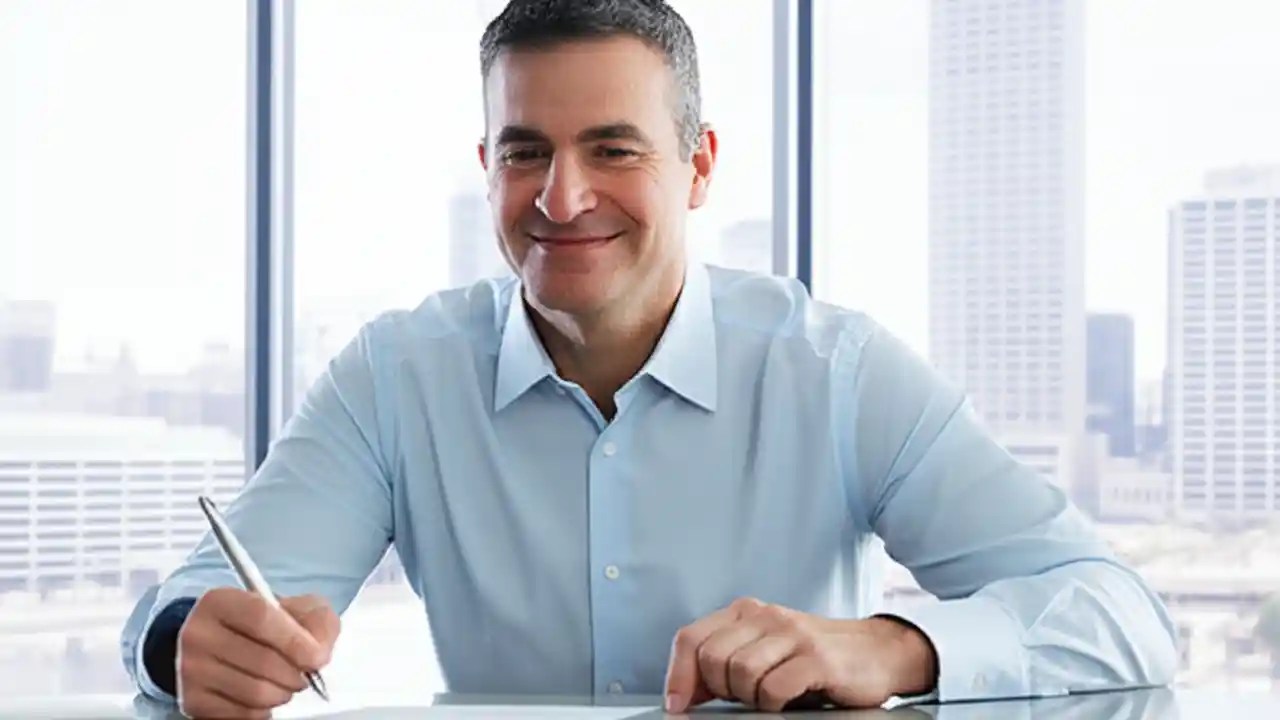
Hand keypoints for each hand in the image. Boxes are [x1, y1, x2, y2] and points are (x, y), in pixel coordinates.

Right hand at [176, 589, 339, 718]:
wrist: (222, 644)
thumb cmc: (263, 625)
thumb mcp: (294, 607)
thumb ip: (317, 619)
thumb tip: (318, 653)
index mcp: (221, 602)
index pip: (261, 618)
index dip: (295, 641)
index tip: (316, 657)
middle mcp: (199, 634)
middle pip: (262, 661)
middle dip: (296, 673)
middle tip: (304, 673)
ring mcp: (192, 669)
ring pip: (256, 692)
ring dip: (283, 693)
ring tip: (285, 682)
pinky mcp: (194, 701)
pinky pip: (244, 713)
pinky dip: (265, 709)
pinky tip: (264, 692)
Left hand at [663, 597, 937, 712]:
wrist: (877, 652)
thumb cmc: (813, 657)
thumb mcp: (765, 650)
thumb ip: (727, 661)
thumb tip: (686, 693)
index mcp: (745, 612)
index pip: (691, 638)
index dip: (678, 675)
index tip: (678, 705)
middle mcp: (766, 616)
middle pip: (712, 657)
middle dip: (720, 689)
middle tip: (743, 699)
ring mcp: (792, 634)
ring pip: (741, 672)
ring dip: (749, 697)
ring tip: (769, 698)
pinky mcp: (817, 657)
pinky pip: (774, 688)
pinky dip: (774, 704)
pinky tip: (788, 702)